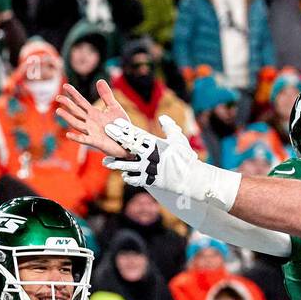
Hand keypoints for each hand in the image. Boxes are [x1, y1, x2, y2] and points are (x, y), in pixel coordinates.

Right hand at [58, 79, 130, 157]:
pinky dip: (77, 138)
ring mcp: (92, 132)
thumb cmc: (121, 126)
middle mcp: (90, 122)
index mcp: (94, 113)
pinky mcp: (96, 142)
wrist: (129, 141)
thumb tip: (99, 80)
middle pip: (76, 111)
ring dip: (68, 118)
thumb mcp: (114, 108)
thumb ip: (106, 95)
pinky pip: (85, 140)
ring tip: (58, 111)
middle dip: (67, 104)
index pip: (81, 102)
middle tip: (58, 97)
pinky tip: (68, 135)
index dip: (73, 93)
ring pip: (77, 124)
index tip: (65, 85)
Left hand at [104, 114, 228, 206]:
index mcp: (158, 145)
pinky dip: (131, 178)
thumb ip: (170, 128)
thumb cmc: (187, 158)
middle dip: (118, 139)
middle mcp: (153, 156)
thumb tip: (162, 118)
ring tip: (106, 162)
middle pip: (131, 146)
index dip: (126, 129)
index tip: (115, 123)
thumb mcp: (180, 140)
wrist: (194, 179)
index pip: (139, 134)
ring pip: (130, 165)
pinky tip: (124, 176)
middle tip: (106, 132)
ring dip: (117, 163)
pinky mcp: (154, 181)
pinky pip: (139, 180)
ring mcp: (152, 169)